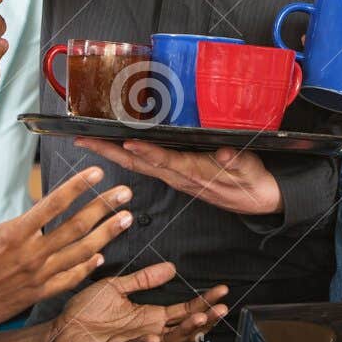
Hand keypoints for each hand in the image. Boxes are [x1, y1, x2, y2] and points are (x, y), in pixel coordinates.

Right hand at [0, 160, 135, 326]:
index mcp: (14, 233)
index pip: (53, 204)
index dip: (77, 186)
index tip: (97, 172)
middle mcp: (31, 254)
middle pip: (76, 227)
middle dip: (104, 207)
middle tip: (125, 192)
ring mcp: (38, 276)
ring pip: (81, 252)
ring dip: (106, 234)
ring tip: (126, 218)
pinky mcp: (39, 293)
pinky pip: (70, 279)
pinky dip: (87, 267)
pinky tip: (101, 256)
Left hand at [51, 261, 228, 341]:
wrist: (60, 330)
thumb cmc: (86, 311)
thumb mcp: (118, 287)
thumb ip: (144, 279)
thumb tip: (171, 267)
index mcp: (149, 315)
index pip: (184, 308)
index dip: (203, 300)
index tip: (222, 290)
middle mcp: (147, 330)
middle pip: (184, 326)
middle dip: (205, 318)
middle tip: (222, 307)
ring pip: (167, 340)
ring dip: (184, 331)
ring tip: (200, 319)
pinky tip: (156, 336)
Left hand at [74, 137, 281, 216]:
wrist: (256, 200)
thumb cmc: (251, 182)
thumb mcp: (249, 171)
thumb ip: (237, 162)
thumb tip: (225, 154)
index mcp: (193, 172)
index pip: (165, 161)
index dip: (146, 152)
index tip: (127, 142)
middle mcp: (178, 176)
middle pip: (139, 163)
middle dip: (110, 153)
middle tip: (85, 141)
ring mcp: (175, 177)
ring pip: (139, 165)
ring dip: (113, 154)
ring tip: (91, 142)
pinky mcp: (177, 175)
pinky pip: (147, 166)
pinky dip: (129, 156)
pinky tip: (116, 148)